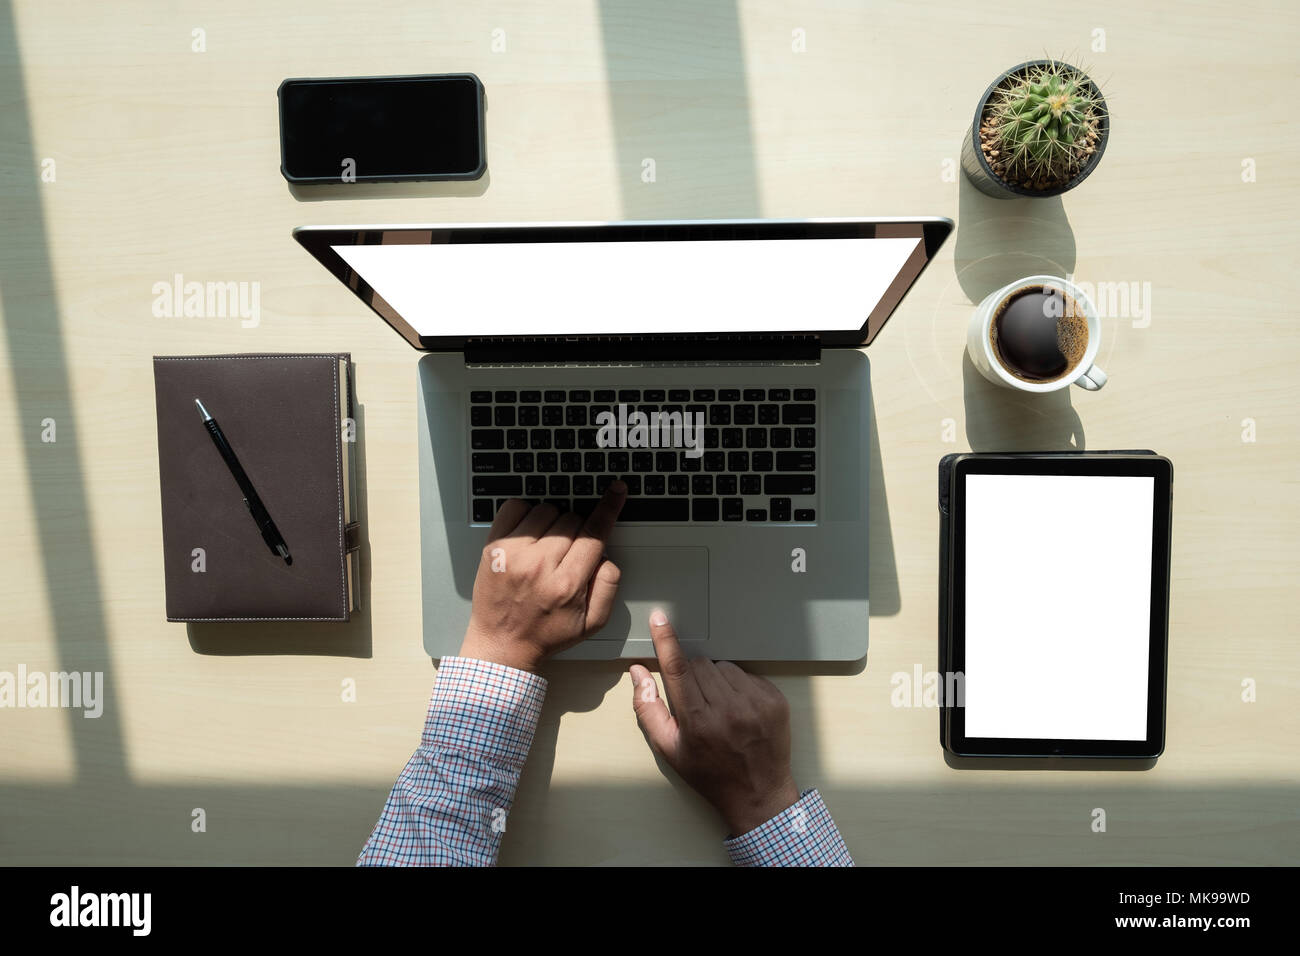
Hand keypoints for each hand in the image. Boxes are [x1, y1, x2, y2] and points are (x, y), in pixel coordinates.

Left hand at [459, 481, 626, 672]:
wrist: (501, 646)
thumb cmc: (546, 634)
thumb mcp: (592, 624)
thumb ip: (608, 587)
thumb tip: (607, 556)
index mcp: (567, 585)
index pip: (594, 534)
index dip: (609, 508)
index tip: (616, 490)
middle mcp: (539, 566)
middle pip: (572, 520)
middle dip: (577, 530)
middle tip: (568, 552)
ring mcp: (512, 554)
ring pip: (546, 511)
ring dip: (553, 522)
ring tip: (547, 545)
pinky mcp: (492, 547)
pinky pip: (515, 508)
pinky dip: (526, 513)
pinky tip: (529, 533)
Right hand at [629, 609, 800, 835]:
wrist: (758, 795)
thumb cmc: (709, 774)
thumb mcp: (669, 749)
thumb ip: (648, 709)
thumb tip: (637, 672)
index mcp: (698, 722)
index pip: (678, 668)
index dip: (666, 641)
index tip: (660, 619)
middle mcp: (728, 709)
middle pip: (699, 664)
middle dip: (692, 676)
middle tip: (697, 702)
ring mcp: (755, 703)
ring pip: (723, 666)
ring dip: (716, 679)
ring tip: (720, 708)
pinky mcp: (774, 700)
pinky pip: (747, 674)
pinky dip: (738, 685)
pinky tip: (739, 709)